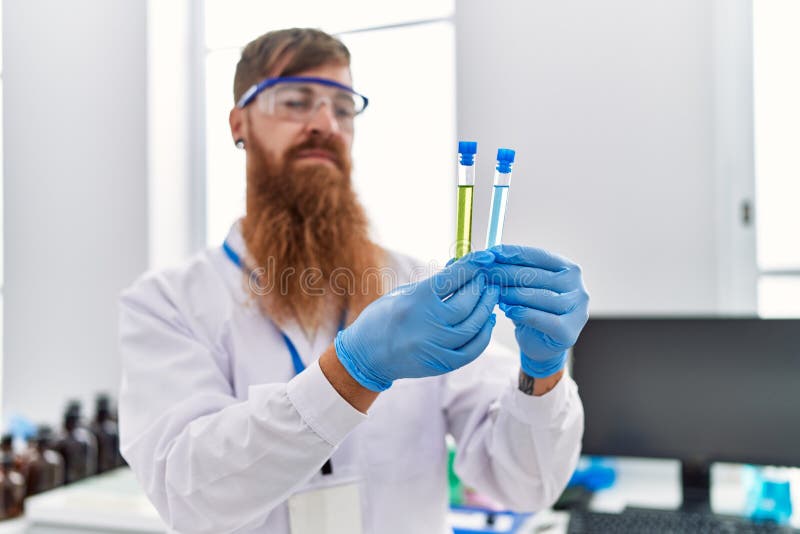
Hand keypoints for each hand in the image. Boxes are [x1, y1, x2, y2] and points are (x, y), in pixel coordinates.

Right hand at [334, 251, 499, 390]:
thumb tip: (461, 266)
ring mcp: (434, 347)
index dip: (472, 265)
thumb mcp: (403, 294)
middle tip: (486, 276)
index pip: (453, 278)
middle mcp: (426, 324)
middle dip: (480, 286)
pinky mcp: (440, 364)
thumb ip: (434, 284)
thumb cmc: (382, 319)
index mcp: (415, 301)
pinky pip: (472, 350)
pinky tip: (488, 321)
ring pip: (473, 326)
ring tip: (491, 295)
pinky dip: (484, 334)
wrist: (366, 357)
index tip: (485, 257)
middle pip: (467, 302)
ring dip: (486, 307)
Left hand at [486, 244, 588, 377]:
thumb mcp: (526, 285)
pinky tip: (508, 311)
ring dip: (512, 294)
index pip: (539, 256)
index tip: (491, 252)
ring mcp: (577, 310)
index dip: (513, 253)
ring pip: (538, 297)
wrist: (541, 344)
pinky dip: (523, 313)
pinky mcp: (568, 331)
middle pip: (537, 276)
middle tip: (485, 273)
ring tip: (494, 293)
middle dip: (506, 273)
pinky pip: (542, 319)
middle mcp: (578, 288)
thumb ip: (516, 269)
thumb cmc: (532, 309)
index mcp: (570, 270)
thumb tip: (492, 254)